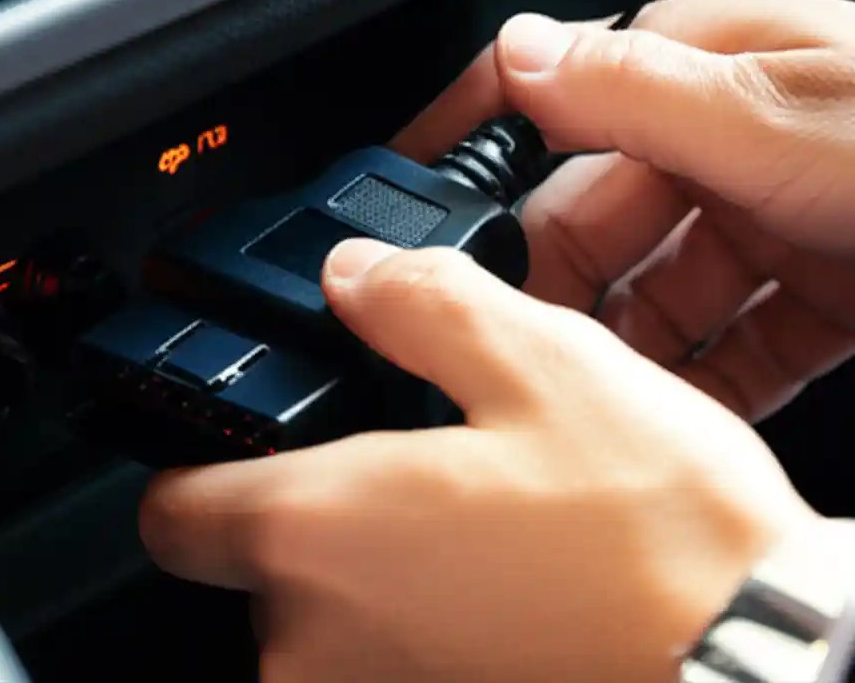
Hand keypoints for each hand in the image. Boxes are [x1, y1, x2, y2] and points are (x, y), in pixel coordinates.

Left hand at [140, 241, 818, 681]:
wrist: (755, 666)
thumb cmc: (657, 542)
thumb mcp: (540, 367)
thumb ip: (419, 308)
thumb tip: (353, 278)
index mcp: (315, 534)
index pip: (167, 512)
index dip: (194, 469)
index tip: (238, 450)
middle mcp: (314, 642)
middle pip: (253, 568)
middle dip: (315, 520)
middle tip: (414, 478)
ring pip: (321, 626)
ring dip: (377, 578)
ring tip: (478, 536)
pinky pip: (382, 667)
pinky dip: (420, 631)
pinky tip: (502, 593)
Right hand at [393, 0, 854, 421]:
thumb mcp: (779, 108)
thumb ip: (638, 90)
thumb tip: (515, 57)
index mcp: (702, 74)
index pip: (549, 103)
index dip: (469, 153)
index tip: (409, 215)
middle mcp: (726, 144)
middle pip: (589, 224)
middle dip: (547, 292)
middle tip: (511, 355)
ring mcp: (770, 220)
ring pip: (652, 301)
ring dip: (621, 359)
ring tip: (592, 411)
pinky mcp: (817, 295)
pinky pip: (730, 353)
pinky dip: (703, 392)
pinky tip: (680, 421)